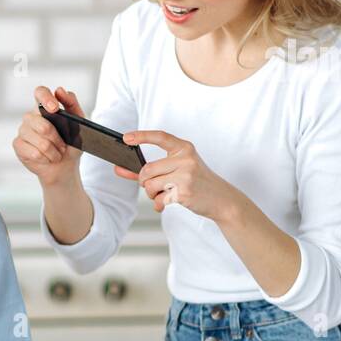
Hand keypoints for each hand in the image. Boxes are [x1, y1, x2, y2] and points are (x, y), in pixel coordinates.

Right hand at [13, 86, 85, 187]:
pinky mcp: (17, 144)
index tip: (54, 109)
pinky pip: (34, 153)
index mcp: (45, 106)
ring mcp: (22, 130)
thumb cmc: (70, 143)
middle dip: (57, 139)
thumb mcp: (79, 123)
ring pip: (40, 142)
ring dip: (53, 152)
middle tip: (63, 147)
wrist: (64, 165)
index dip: (46, 99)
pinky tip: (46, 159)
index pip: (40, 92)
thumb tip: (59, 90)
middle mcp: (31, 116)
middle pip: (42, 125)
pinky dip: (45, 159)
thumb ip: (72, 104)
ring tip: (56, 154)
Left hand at [117, 130, 240, 222]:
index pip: (160, 137)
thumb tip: (119, 169)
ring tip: (163, 194)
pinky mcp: (184, 192)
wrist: (221, 199)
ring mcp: (186, 175)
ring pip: (149, 185)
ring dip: (151, 194)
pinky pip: (157, 199)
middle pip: (147, 169)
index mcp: (184, 148)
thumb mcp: (178, 169)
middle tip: (152, 185)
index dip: (141, 136)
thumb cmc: (196, 182)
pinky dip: (158, 204)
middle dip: (143, 181)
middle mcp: (186, 159)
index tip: (126, 137)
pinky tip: (166, 203)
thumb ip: (150, 169)